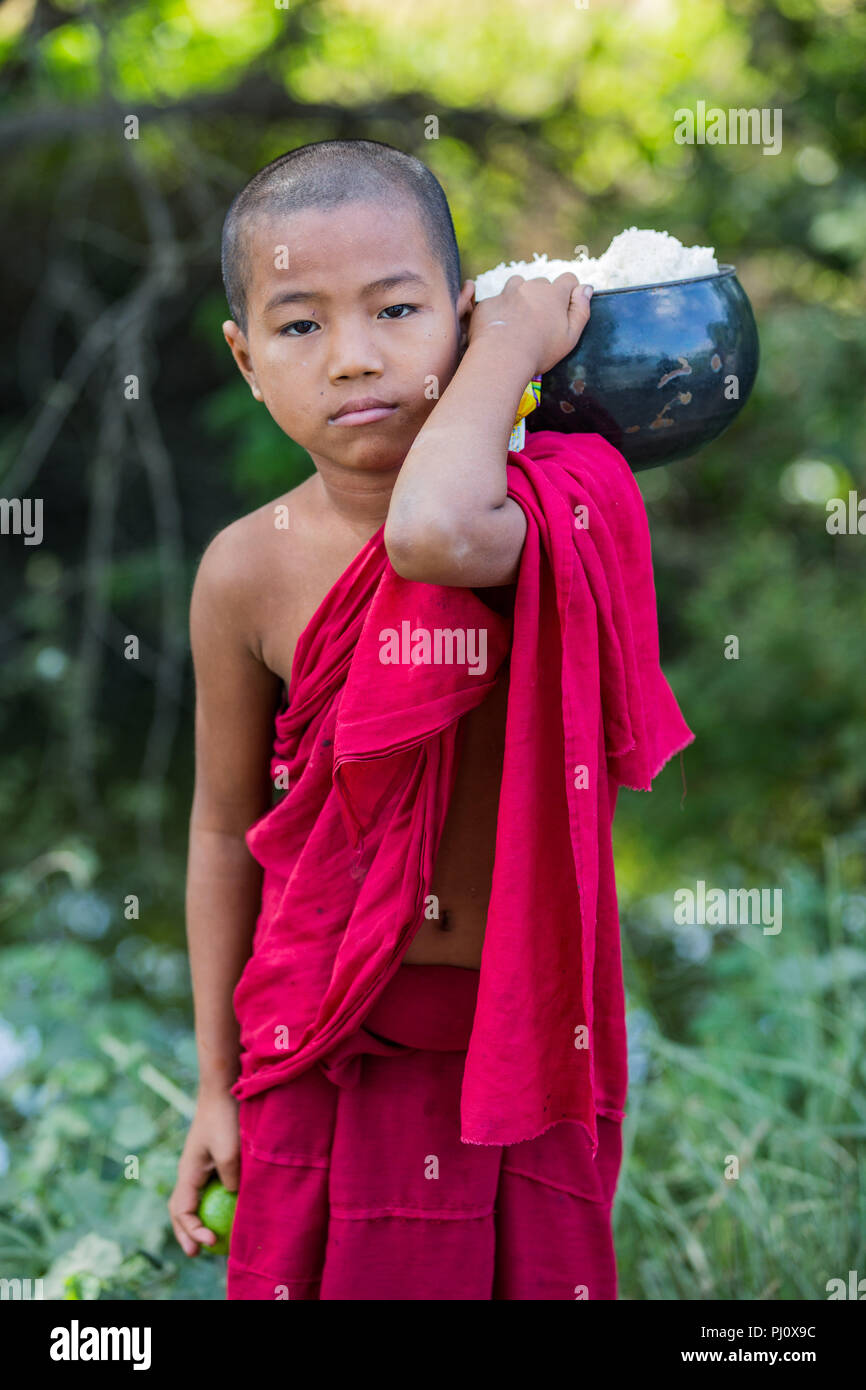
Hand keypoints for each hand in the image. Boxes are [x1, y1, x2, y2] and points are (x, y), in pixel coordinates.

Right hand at [169, 1088, 239, 1255]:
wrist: (223, 1089)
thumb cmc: (225, 1118)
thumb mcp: (230, 1152)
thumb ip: (231, 1178)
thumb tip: (234, 1197)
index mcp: (188, 1172)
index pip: (182, 1211)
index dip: (193, 1231)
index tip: (211, 1242)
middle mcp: (189, 1172)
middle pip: (180, 1210)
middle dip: (186, 1232)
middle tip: (196, 1253)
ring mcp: (199, 1165)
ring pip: (192, 1200)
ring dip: (197, 1220)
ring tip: (209, 1238)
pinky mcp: (211, 1158)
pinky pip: (206, 1188)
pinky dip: (211, 1203)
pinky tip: (225, 1208)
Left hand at [466, 272, 591, 376]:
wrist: (502, 358)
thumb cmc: (540, 351)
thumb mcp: (570, 336)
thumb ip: (581, 310)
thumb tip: (586, 288)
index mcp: (553, 294)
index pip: (568, 279)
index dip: (569, 291)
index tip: (565, 307)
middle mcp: (531, 287)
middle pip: (542, 284)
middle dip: (543, 297)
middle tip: (539, 323)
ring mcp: (508, 293)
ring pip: (518, 285)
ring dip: (521, 297)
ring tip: (520, 320)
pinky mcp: (489, 303)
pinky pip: (497, 301)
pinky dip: (500, 311)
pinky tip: (501, 329)